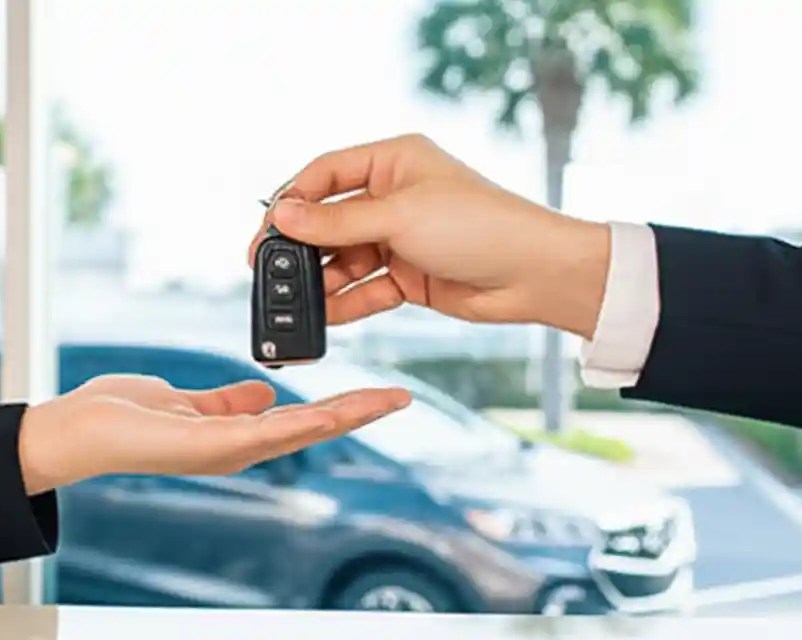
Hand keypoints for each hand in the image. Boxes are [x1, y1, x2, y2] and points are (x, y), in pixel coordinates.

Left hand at [16, 375, 409, 494]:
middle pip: (311, 430)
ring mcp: (221, 451)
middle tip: (402, 400)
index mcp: (234, 437)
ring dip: (340, 418)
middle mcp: (235, 450)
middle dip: (357, 415)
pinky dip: (294, 424)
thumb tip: (265, 394)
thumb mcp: (185, 402)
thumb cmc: (121, 417)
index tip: (382, 396)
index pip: (301, 420)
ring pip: (295, 433)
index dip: (343, 409)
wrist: (73, 431)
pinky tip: (323, 414)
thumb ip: (226, 401)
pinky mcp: (202, 445)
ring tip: (380, 402)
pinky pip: (258, 433)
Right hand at [249, 134, 610, 337]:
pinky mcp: (408, 275)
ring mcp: (400, 237)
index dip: (292, 200)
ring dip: (322, 279)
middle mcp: (394, 196)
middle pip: (330, 220)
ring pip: (344, 258)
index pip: (325, 173)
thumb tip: (281, 216)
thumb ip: (336, 222)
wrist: (534, 275)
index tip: (266, 230)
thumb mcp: (399, 218)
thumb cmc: (479, 226)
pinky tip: (326, 315)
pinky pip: (365, 287)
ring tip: (296, 302)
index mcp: (393, 161)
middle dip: (302, 247)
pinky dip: (346, 301)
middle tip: (269, 272)